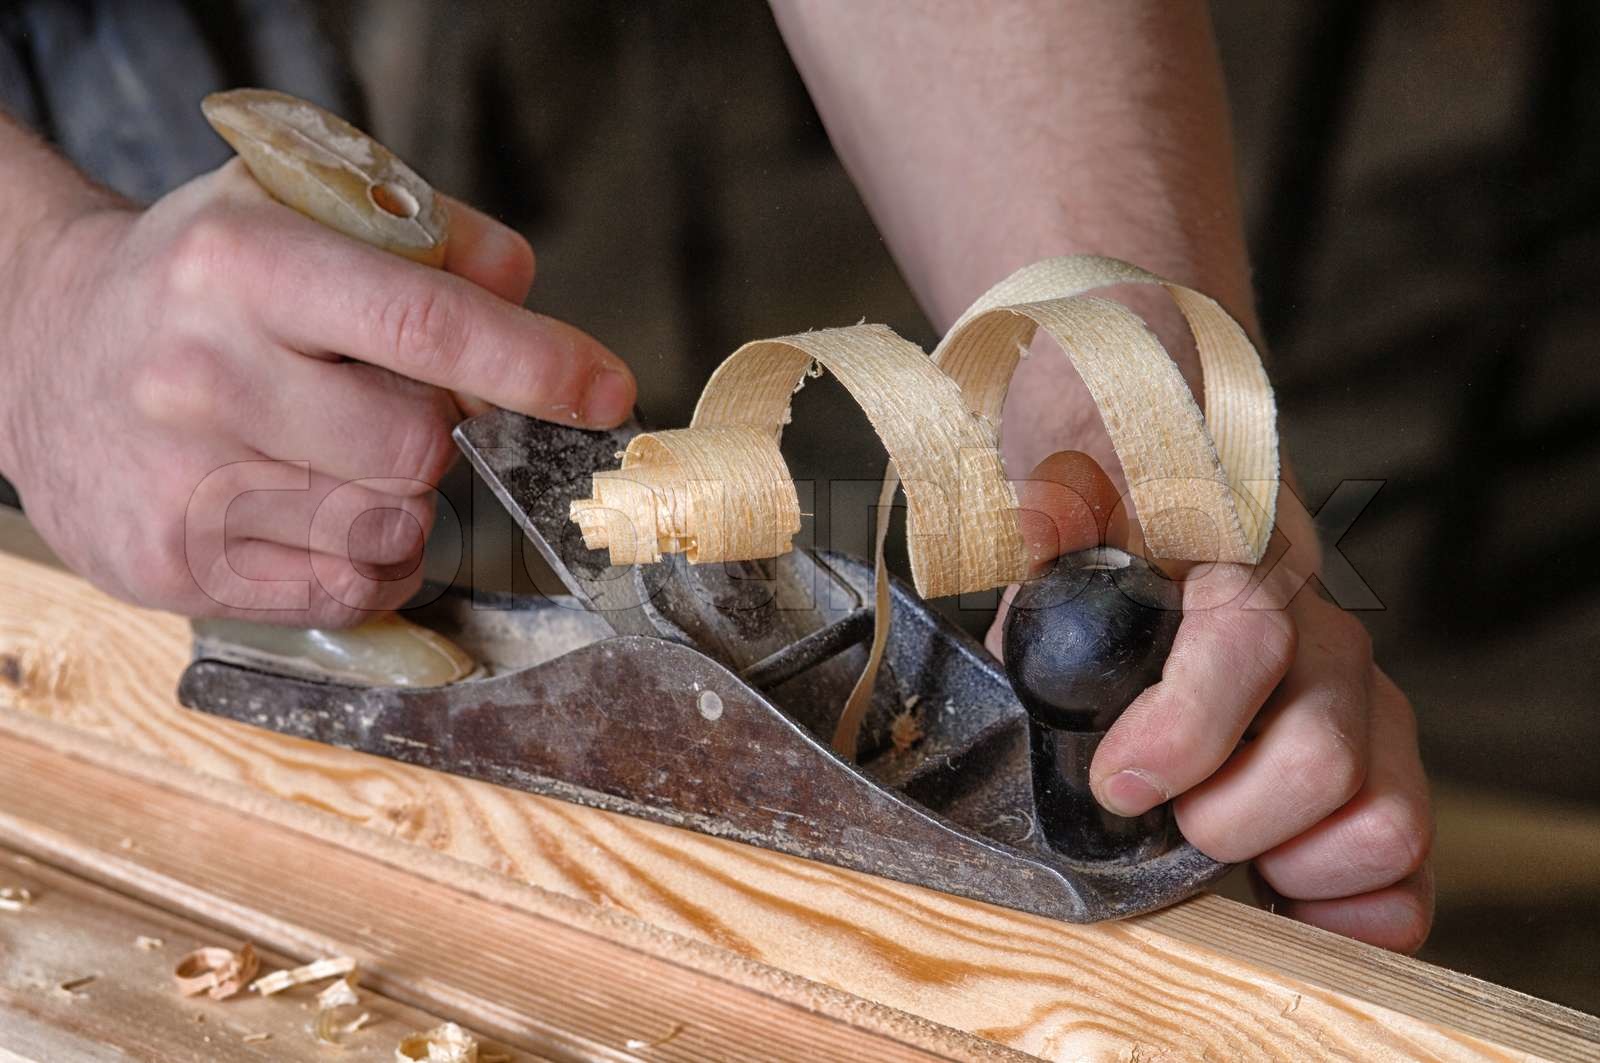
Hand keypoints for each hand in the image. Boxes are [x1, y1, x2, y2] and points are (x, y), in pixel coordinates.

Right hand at [0, 159, 634, 625]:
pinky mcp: (173, 565)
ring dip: (411, 503)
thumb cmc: (202, 279)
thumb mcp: (297, 210)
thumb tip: (524, 289)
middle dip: (445, 435)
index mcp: (242, 266)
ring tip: (351, 456)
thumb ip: (427, 238)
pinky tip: (330, 512)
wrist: (40, 343)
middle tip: (404, 406)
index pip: (426, 326)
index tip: (607, 390)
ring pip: (391, 530)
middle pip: (419, 448)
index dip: (537, 365)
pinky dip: (375, 560)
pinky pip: (348, 589)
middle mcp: (201, 373)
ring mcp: (183, 483)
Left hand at [989, 452, 1432, 951]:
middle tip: (1167, 818)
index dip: (1185, 731)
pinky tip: (1277, 890)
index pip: (1249, 642)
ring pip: (1385, 820)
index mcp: (1237, 570)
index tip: (1119, 783)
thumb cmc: (1100, 555)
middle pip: (1323, 757)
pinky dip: (1348, 910)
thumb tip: (1038, 559)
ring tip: (1220, 847)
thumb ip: (1050, 544)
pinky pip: (1408, 874)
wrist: (1146, 537)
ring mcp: (1366, 711)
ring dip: (1290, 862)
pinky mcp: (1388, 778)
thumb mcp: (1058, 534)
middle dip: (1227, 820)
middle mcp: (1321, 638)